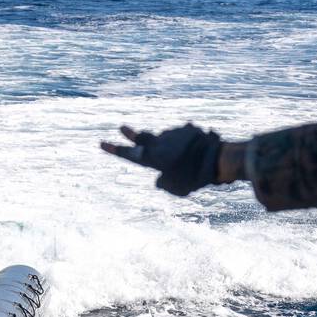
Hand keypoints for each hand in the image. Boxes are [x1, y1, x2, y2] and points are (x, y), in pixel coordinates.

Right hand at [100, 123, 221, 196]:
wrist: (215, 159)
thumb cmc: (194, 178)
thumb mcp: (177, 189)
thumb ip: (164, 184)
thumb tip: (160, 178)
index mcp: (153, 158)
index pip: (129, 154)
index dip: (114, 149)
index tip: (102, 143)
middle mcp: (160, 143)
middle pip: (142, 137)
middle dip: (131, 134)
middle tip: (122, 127)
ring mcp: (173, 134)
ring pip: (168, 141)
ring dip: (174, 148)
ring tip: (189, 160)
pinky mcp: (187, 129)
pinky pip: (185, 136)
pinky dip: (188, 143)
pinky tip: (199, 151)